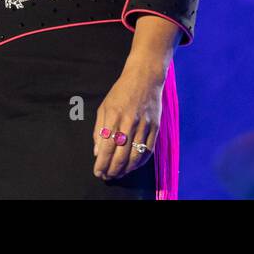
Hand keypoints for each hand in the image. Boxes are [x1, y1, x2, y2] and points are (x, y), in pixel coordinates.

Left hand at [92, 60, 162, 180]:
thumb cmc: (122, 91)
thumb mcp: (104, 106)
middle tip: (108, 176)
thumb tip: (97, 152)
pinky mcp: (156, 126)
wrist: (145, 76)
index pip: (107, 148)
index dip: (102, 164)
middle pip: (121, 155)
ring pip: (135, 156)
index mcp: (114, 116)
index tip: (98, 172)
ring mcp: (145, 125)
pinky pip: (148, 150)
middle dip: (113, 171)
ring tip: (119, 174)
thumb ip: (99, 129)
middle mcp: (130, 122)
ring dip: (126, 170)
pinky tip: (133, 166)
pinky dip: (140, 162)